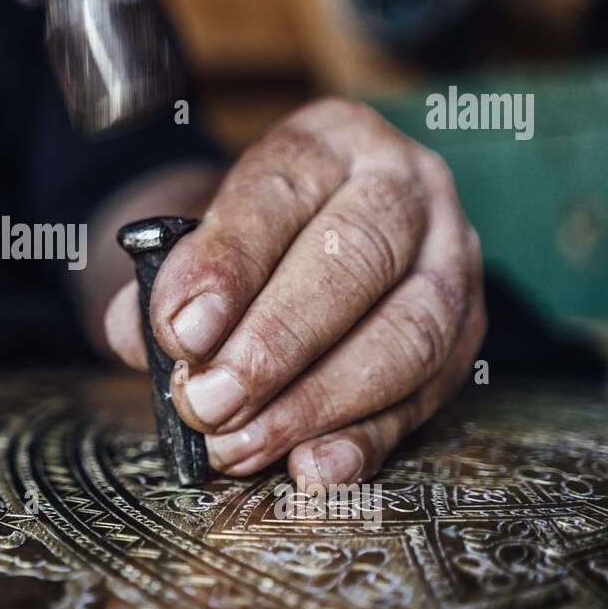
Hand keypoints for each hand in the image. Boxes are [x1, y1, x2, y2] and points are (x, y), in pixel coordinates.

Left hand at [104, 99, 485, 487]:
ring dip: (315, 403)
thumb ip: (161, 280)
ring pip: (406, 336)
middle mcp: (406, 187)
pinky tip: (310, 466)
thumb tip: (140, 336)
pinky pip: (426, 397)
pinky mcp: (467, 335)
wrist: (321, 233)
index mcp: (331, 141)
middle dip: (275, 344)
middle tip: (207, 401)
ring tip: (239, 443)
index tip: (181, 330)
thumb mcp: (204, 229)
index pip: (282, 189)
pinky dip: (366, 441)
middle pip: (357, 261)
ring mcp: (451, 260)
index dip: (230, 263)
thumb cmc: (254, 236)